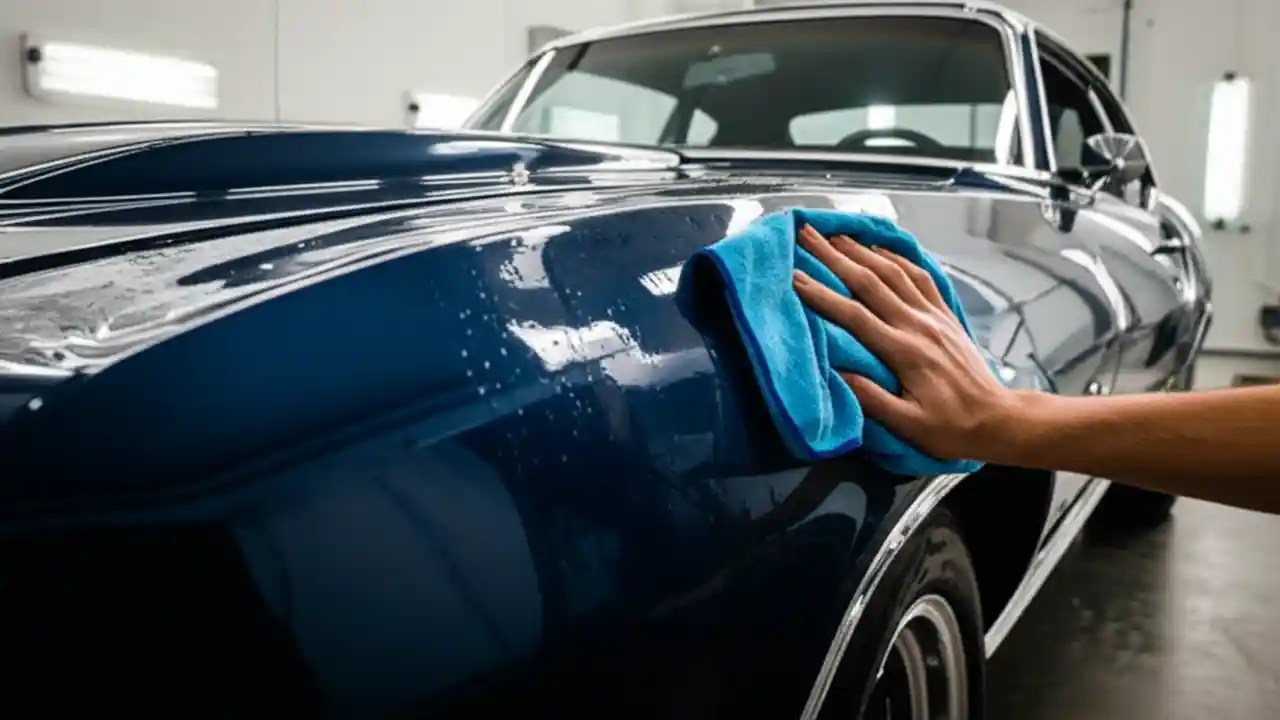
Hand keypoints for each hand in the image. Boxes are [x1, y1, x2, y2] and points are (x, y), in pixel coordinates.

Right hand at [792, 224, 1020, 461]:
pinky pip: (921, 277)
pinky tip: (881, 248)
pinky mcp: (945, 315)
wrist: (997, 419)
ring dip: (862, 249)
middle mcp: (917, 325)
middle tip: (808, 235)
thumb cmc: (950, 428)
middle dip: (835, 255)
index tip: (794, 276)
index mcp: (904, 352)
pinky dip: (898, 257)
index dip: (822, 294)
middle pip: (870, 281)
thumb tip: (837, 372)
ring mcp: (933, 316)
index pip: (854, 315)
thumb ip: (872, 399)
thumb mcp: (909, 425)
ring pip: (894, 272)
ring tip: (836, 233)